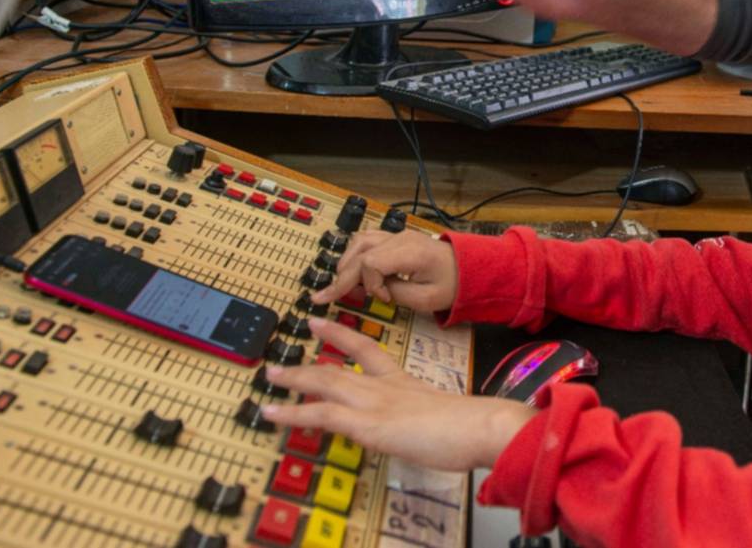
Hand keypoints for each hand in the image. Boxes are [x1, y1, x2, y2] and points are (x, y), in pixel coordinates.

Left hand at [261, 319, 535, 472]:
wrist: (480, 426)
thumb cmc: (474, 425)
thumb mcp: (448, 415)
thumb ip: (431, 415)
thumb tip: (431, 427)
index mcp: (404, 382)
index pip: (368, 352)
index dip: (342, 337)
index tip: (321, 324)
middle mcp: (384, 387)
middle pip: (339, 367)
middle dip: (309, 363)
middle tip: (280, 358)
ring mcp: (374, 403)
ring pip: (325, 383)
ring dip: (294, 380)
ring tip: (270, 378)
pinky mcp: (368, 424)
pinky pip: (321, 414)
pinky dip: (293, 412)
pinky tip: (271, 413)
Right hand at [312, 230, 458, 310]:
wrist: (469, 268)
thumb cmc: (452, 285)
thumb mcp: (426, 299)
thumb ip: (396, 293)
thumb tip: (371, 289)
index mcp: (411, 252)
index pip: (371, 262)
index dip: (368, 284)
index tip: (382, 300)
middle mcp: (400, 238)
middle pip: (360, 251)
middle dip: (343, 276)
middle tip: (326, 297)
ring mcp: (397, 235)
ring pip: (359, 241)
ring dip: (346, 263)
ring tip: (340, 286)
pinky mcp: (396, 238)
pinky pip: (368, 240)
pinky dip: (355, 255)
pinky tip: (351, 271)